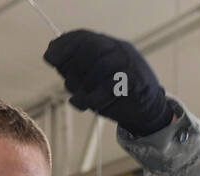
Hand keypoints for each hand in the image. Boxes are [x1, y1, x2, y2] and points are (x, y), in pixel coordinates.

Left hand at [43, 30, 170, 137]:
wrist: (149, 113)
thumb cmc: (117, 97)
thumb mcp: (93, 80)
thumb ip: (76, 68)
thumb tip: (51, 55)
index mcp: (109, 46)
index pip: (84, 37)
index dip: (64, 45)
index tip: (49, 57)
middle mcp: (120, 49)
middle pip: (91, 47)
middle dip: (73, 64)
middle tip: (67, 83)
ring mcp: (130, 64)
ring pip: (101, 64)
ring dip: (84, 84)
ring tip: (78, 99)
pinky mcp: (137, 81)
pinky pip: (112, 85)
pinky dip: (94, 97)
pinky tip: (84, 104)